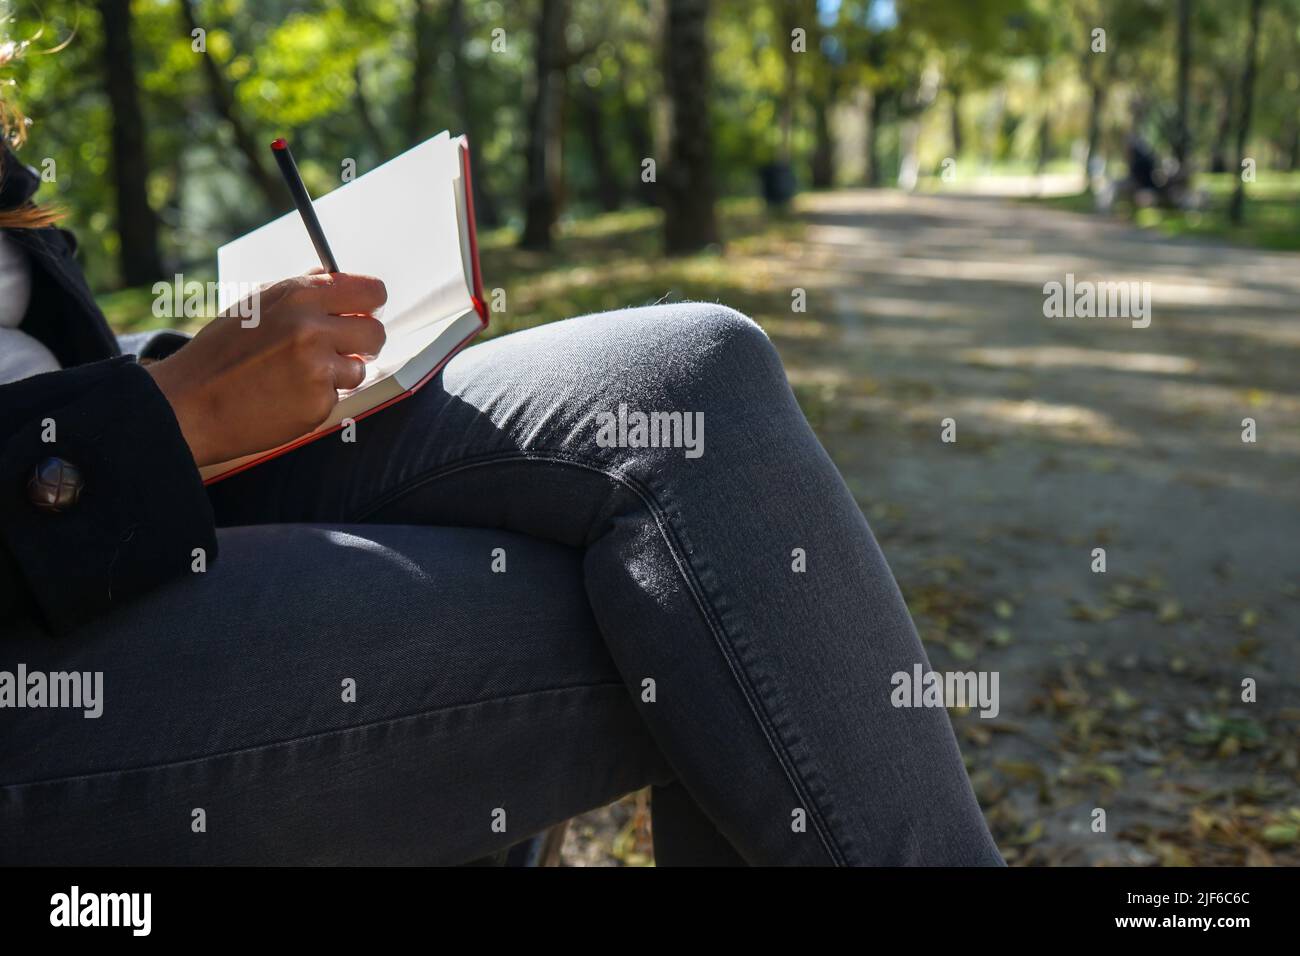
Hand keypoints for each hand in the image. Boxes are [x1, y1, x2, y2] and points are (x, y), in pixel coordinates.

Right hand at [145, 273, 386, 467]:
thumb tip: (335, 276)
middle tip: (342, 350)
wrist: (189, 403)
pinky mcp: (318, 402)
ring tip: (300, 375)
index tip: (365, 314)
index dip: (370, 305)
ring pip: (360, 368)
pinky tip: (288, 396)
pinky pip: (338, 397)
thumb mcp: (254, 305)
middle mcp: (312, 327)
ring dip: (339, 374)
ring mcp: (317, 367)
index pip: (369, 291)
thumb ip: (299, 291)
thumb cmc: (219, 354)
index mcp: (298, 296)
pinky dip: (318, 398)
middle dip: (363, 343)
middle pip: (375, 331)